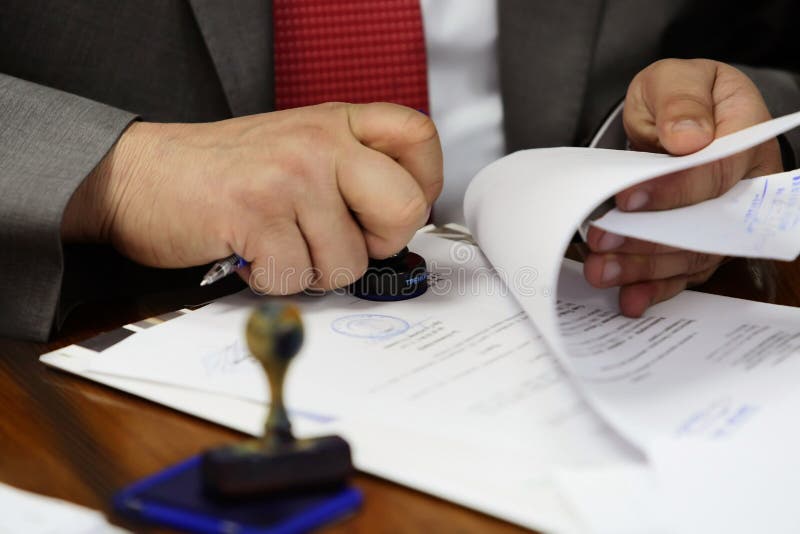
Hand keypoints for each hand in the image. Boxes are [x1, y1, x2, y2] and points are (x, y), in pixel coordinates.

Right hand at [62, 102, 442, 292]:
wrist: (140, 174)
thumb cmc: (223, 172)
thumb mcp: (299, 148)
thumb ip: (352, 169)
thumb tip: (402, 220)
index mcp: (336, 122)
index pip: (420, 140)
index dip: (421, 187)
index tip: (387, 211)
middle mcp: (319, 142)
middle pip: (405, 210)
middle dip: (375, 245)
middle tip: (336, 240)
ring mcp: (289, 175)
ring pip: (347, 262)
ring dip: (310, 269)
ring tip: (276, 241)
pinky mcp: (255, 212)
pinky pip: (296, 277)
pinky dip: (271, 279)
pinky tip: (251, 251)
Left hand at [584, 59, 782, 315]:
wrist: (668, 117)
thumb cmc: (675, 96)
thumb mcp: (673, 80)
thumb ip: (680, 102)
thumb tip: (689, 139)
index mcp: (746, 138)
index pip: (717, 171)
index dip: (675, 190)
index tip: (627, 199)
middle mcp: (743, 186)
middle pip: (706, 223)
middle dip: (651, 239)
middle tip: (603, 242)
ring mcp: (722, 218)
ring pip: (692, 253)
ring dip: (644, 268)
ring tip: (602, 271)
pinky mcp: (700, 241)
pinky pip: (683, 271)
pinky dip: (655, 287)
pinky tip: (630, 299)